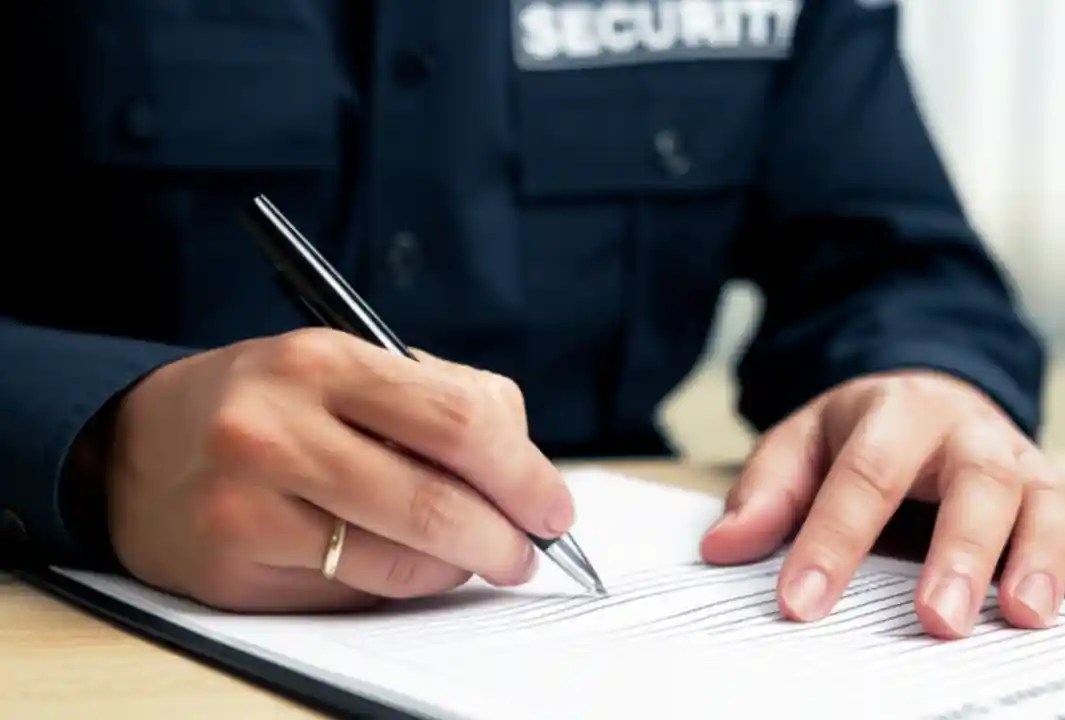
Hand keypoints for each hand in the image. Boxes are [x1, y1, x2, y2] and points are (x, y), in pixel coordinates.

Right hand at [105, 328, 571, 610]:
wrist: (140, 447)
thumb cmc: (271, 407)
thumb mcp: (346, 370)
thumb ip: (439, 406)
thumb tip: (525, 476)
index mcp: (324, 358)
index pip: (461, 419)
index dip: (524, 473)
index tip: (551, 506)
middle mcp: (279, 425)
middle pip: (439, 500)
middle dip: (505, 537)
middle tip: (526, 552)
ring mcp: (249, 499)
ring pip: (403, 561)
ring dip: (458, 569)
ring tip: (467, 557)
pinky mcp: (232, 562)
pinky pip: (355, 593)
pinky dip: (399, 586)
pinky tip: (398, 566)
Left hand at [700, 371, 1064, 637]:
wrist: (930, 399)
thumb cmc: (863, 434)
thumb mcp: (802, 443)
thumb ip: (768, 491)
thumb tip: (724, 547)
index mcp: (898, 412)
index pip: (865, 474)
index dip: (833, 540)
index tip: (801, 602)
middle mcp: (971, 435)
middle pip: (978, 482)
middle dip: (960, 551)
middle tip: (937, 620)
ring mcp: (1024, 465)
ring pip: (1049, 501)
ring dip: (1042, 559)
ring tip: (1024, 617)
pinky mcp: (1064, 497)